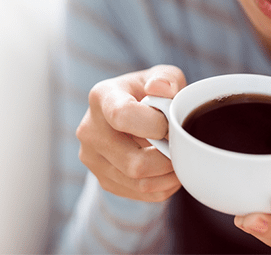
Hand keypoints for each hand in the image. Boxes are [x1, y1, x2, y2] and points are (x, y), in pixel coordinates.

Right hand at [76, 65, 185, 201]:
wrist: (130, 114)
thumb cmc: (150, 93)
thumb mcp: (162, 77)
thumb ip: (167, 78)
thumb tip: (162, 89)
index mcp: (102, 97)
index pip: (122, 116)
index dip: (154, 125)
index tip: (168, 123)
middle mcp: (89, 130)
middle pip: (134, 163)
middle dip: (167, 159)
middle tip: (181, 147)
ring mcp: (92, 158)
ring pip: (138, 183)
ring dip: (168, 176)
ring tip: (180, 160)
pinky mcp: (102, 179)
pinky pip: (139, 194)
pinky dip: (162, 187)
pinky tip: (168, 171)